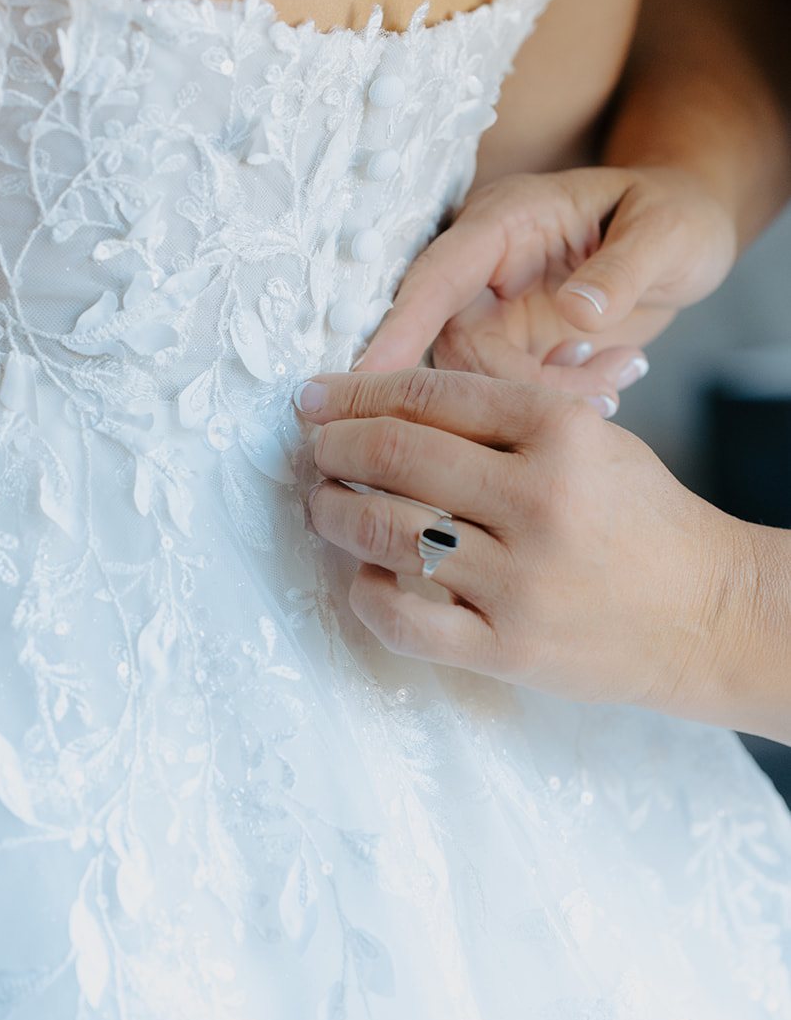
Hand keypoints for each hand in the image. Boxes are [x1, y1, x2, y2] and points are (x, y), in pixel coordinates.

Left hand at [297, 367, 784, 736]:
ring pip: (387, 532)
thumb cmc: (640, 518)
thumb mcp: (590, 432)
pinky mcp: (508, 648)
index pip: (429, 396)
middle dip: (332, 446)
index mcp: (560, 432)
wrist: (707, 614)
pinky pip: (403, 618)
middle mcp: (538, 500)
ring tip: (323, 502)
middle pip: (395, 456)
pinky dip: (367, 591)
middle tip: (312, 446)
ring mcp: (520, 580)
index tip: (315, 396)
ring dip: (334, 512)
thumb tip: (405, 371)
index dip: (355, 392)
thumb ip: (503, 398)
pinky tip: (365, 573)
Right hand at [357, 166, 737, 410]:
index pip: (437, 275)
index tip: (368, 375)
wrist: (686, 236)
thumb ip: (623, 270)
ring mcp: (495, 309)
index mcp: (505, 220)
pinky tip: (614, 374)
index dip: (400, 324)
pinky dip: (561, 398)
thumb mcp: (667, 231)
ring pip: (479, 379)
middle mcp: (484, 266)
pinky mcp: (513, 345)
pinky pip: (511, 392)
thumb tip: (580, 313)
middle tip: (601, 397)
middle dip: (516, 386)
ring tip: (616, 380)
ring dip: (545, 397)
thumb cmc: (674, 213)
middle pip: (452, 345)